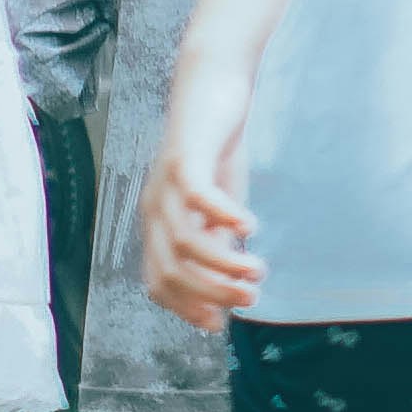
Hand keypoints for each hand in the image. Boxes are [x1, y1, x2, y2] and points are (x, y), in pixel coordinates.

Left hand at [135, 119, 258, 330]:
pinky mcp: (184, 160)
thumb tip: (227, 282)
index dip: (186, 307)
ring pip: (183, 242)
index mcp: (158, 224)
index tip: (221, 323)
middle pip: (170, 269)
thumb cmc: (217, 146)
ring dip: (221, 264)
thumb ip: (217, 239)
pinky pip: (198, 197)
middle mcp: (154, 209)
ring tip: (258, 271)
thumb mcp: (220, 202)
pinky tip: (251, 225)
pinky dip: (223, 216)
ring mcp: (165, 185)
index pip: (159, 281)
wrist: (211, 88)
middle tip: (250, 298)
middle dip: (209, 293)